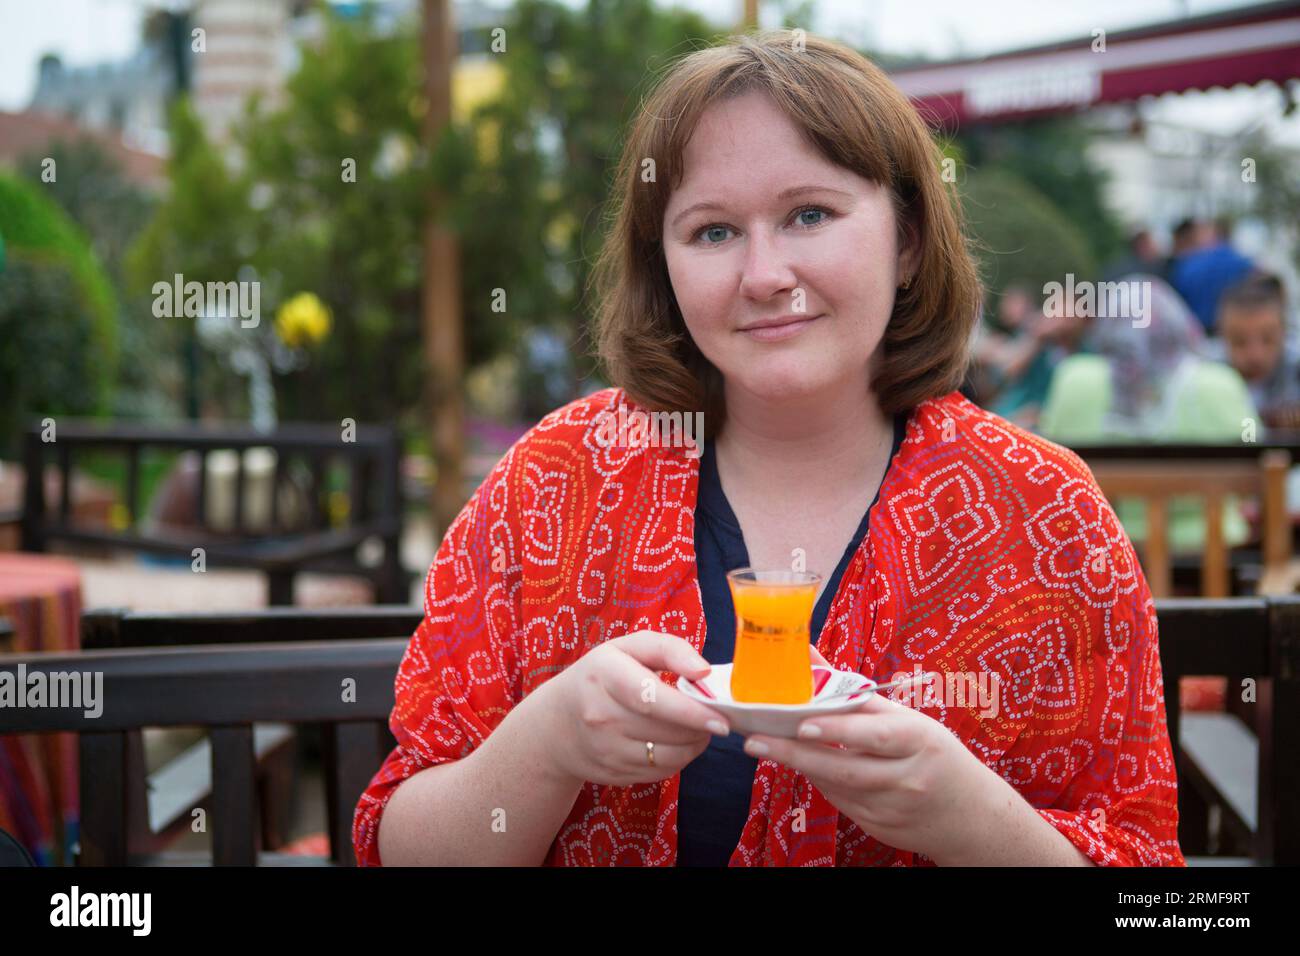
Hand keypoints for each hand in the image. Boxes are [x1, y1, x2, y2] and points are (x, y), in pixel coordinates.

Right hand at [536, 630, 730, 787]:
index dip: (690, 711)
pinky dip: (678, 759)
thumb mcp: (628, 648)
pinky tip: (676, 741)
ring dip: (694, 745)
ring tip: (698, 728)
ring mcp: (605, 750)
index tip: (720, 716)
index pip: (652, 699)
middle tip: (715, 716)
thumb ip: (670, 649)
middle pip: (666, 731)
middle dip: (700, 727)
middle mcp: (600, 716)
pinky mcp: (613, 774)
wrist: (556, 724)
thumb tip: (704, 672)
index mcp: (604, 675)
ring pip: (668, 757)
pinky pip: (661, 773)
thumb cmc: (601, 676)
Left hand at [741, 679, 1008, 861]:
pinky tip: (800, 763)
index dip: (838, 730)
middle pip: (845, 768)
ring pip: (836, 786)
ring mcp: (892, 808)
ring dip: (800, 765)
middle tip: (755, 740)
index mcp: (919, 740)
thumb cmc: (935, 754)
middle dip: (796, 753)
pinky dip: (819, 780)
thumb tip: (809, 657)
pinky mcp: (879, 827)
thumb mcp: (909, 719)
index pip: (875, 734)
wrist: (972, 818)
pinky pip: (840, 801)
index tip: (802, 723)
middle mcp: (907, 778)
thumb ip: (858, 693)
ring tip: (764, 746)